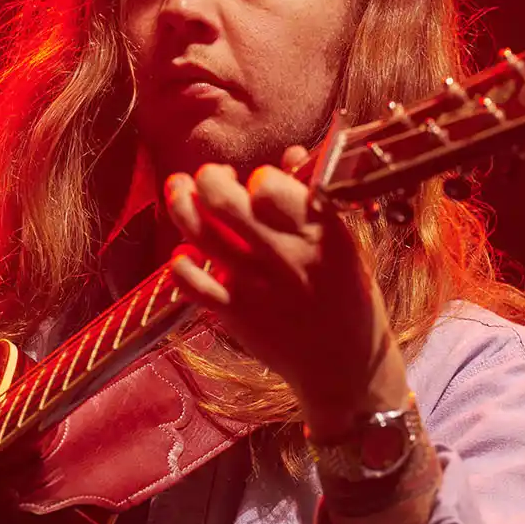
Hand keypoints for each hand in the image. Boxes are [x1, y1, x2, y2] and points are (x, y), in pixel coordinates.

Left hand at [163, 147, 409, 434]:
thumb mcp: (344, 246)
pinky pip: (193, 283)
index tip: (256, 184)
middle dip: (208, 178)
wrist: (345, 368)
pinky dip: (180, 263)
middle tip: (208, 178)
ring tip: (178, 192)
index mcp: (322, 234)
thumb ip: (313, 201)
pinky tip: (184, 254)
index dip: (257, 177)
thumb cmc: (346, 299)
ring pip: (202, 234)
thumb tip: (289, 155)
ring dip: (181, 205)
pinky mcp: (238, 315)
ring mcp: (260, 288)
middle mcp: (289, 257)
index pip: (271, 185)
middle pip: (225, 202)